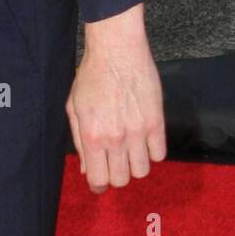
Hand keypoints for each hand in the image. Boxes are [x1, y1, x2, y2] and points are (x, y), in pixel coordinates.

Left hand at [66, 7, 166, 192]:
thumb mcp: (75, 107)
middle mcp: (115, 138)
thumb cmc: (92, 75)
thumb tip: (87, 169)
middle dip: (116, 174)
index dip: (98, 185)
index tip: (100, 181)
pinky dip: (152, 151)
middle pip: (122, 180)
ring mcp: (138, 132)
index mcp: (92, 135)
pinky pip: (159, 154)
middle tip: (114, 161)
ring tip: (130, 148)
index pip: (98, 180)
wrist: (117, 50)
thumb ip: (79, 140)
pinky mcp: (157, 122)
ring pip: (142, 171)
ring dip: (135, 164)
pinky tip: (144, 139)